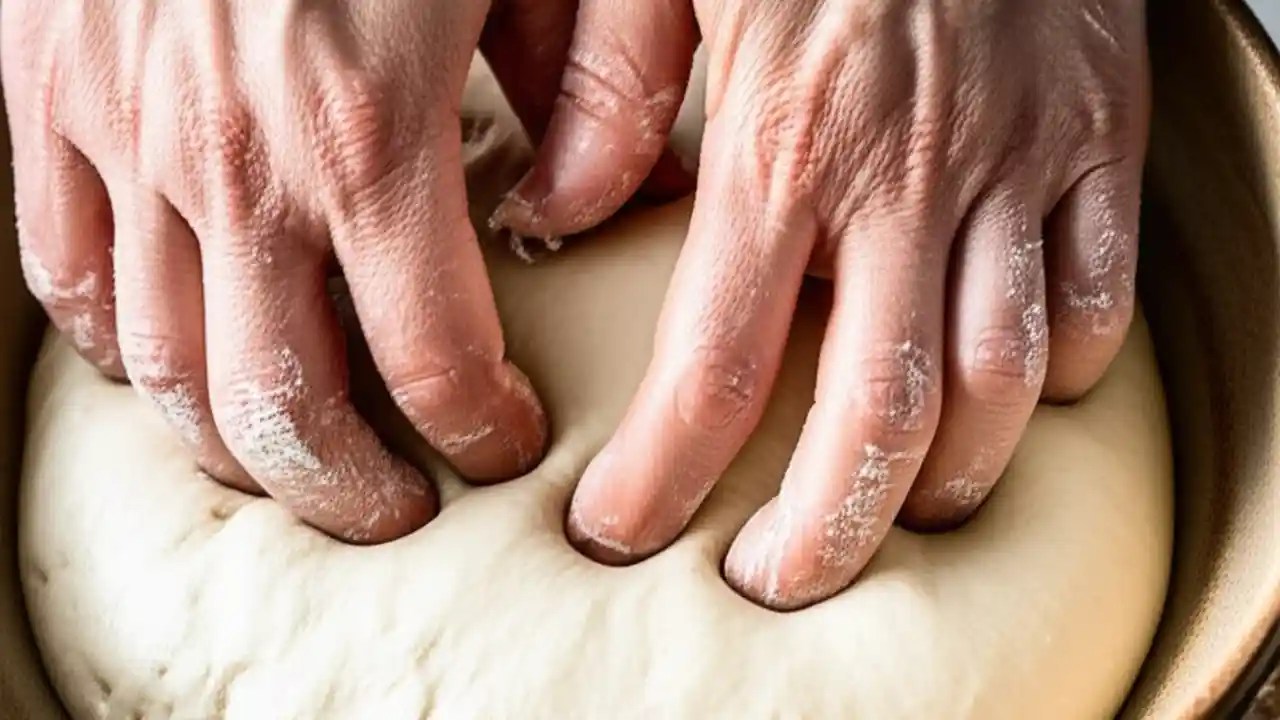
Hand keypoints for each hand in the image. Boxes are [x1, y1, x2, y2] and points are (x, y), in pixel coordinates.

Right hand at [1, 0, 593, 541]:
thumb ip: (596, 80)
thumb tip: (601, 209)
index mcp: (371, 125)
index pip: (433, 358)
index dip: (479, 430)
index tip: (504, 443)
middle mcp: (236, 151)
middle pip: (279, 406)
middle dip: (348, 489)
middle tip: (397, 510)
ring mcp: (126, 124)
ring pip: (161, 363)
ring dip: (234, 443)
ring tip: (294, 460)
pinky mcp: (48, 82)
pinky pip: (63, 268)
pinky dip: (119, 344)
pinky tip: (178, 358)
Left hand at [494, 0, 1148, 607]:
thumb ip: (605, 90)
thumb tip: (553, 215)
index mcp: (784, 140)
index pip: (715, 362)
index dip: (663, 475)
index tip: (617, 533)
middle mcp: (908, 176)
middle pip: (877, 412)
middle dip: (823, 531)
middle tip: (774, 582)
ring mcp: (1019, 167)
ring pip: (1000, 384)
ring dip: (941, 480)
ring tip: (885, 515)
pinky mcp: (1100, 148)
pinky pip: (1094, 306)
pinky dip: (1056, 380)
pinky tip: (1003, 397)